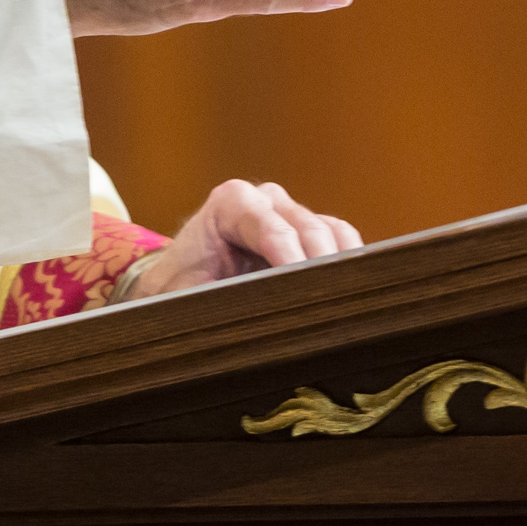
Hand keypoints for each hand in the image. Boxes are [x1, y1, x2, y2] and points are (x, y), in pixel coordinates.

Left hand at [132, 181, 360, 297]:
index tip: (304, 295)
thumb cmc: (180, 290)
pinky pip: (341, 243)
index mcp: (230, 204)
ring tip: (344, 308)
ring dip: (341, 269)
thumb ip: (220, 301)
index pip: (273, 230)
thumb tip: (255, 326)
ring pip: (333, 233)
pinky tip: (348, 298)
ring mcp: (291, 211)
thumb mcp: (190, 294)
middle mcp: (265, 199)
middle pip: (310, 230)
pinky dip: (347, 268)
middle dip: (322, 270)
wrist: (178, 286)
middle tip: (332, 311)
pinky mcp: (310, 230)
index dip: (293, 262)